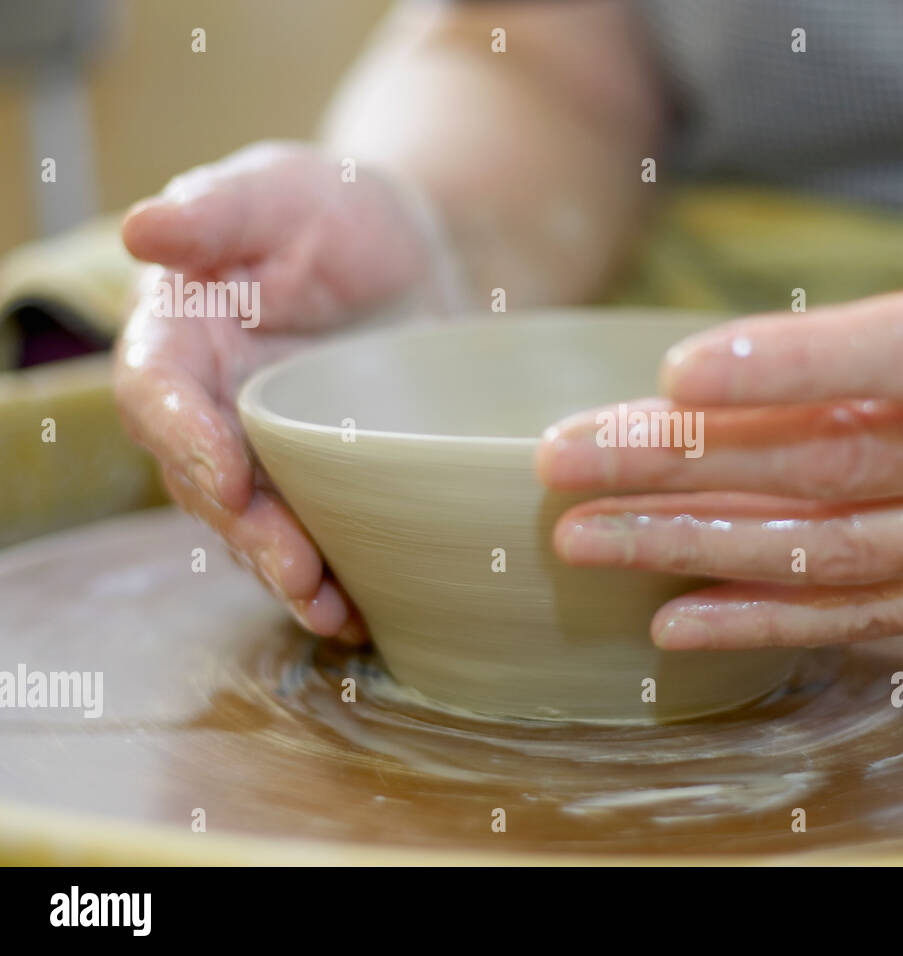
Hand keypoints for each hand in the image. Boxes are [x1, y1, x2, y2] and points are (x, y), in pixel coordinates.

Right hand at [114, 141, 444, 640]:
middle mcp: (210, 407)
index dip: (184, 440)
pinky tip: (365, 611)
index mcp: (180, 338)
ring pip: (256, 526)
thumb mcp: (276, 192)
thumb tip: (142, 230)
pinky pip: (315, 533)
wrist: (410, 254)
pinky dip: (335, 575)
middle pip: (203, 484)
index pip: (156, 396)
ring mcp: (266, 449)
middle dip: (246, 533)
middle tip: (295, 569)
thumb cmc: (330, 211)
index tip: (228, 476)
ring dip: (288, 574)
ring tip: (331, 609)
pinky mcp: (322, 475)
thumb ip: (215, 211)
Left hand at [536, 0, 902, 649]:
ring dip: (699, 551)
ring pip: (834, 554)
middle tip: (562, 463)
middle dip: (685, 467)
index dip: (794, 367)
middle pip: (833, 465)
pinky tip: (676, 620)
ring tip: (583, 543)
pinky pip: (870, 612)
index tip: (673, 371)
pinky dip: (771, 622)